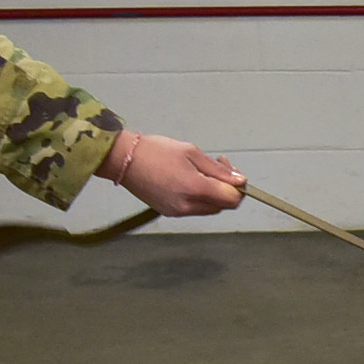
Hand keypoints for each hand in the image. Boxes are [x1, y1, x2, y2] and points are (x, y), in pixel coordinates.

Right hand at [105, 132, 246, 215]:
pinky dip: (199, 197)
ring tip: (202, 171)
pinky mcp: (169, 213)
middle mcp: (187, 205)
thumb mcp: (191, 152)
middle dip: (226, 188)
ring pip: (209, 208)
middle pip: (222, 206)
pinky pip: (194, 208)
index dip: (239, 188)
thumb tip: (239, 181)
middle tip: (220, 166)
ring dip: (213, 193)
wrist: (124, 159)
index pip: (231, 199)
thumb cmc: (156, 151)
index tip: (234, 173)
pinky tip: (191, 180)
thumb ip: (218, 170)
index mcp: (194, 188)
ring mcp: (177, 212)